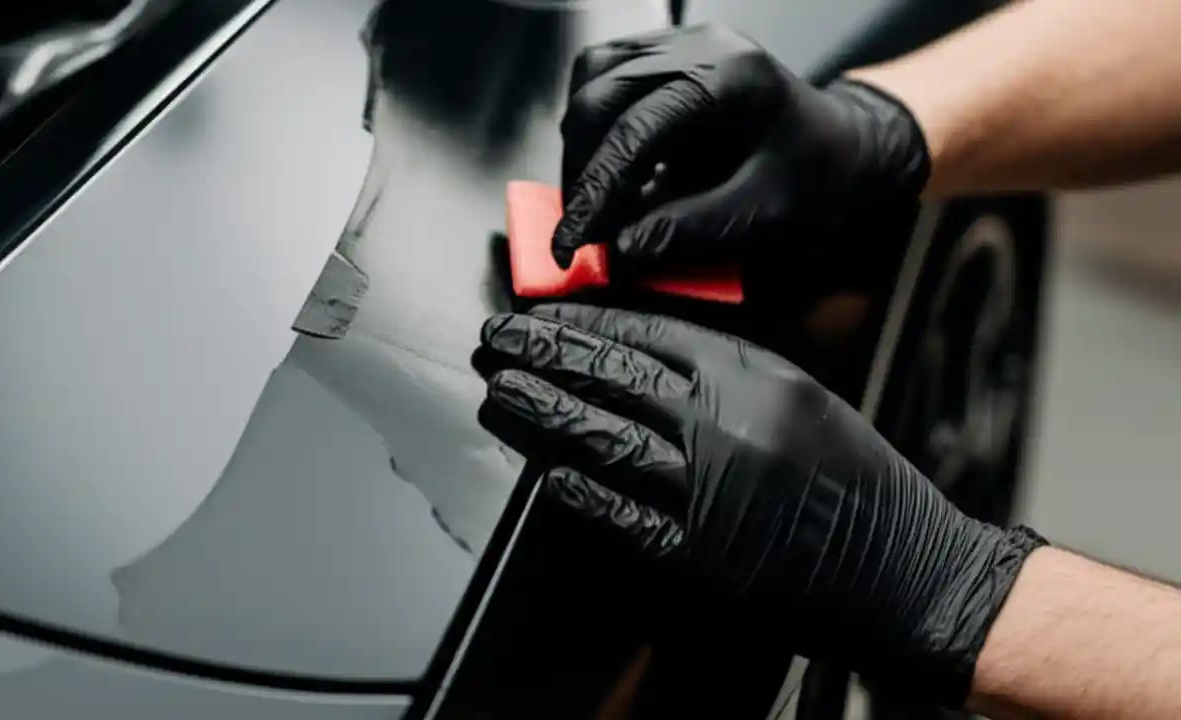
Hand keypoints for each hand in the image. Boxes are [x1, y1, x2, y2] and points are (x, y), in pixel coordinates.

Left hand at [473, 304, 1043, 705]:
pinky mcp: (703, 554)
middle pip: (614, 377)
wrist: (906, 570)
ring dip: (540, 414)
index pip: (647, 335)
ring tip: (496, 393)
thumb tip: (641, 352)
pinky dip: (581, 491)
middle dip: (542, 355)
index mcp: (757, 376)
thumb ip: (728, 372)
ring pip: (605, 439)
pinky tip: (543, 471)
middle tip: (492, 340)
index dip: (581, 323)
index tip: (539, 315)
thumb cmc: (856, 483)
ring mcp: (712, 490)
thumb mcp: (802, 397)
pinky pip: (625, 515)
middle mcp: (729, 424)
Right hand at [553, 25, 929, 276]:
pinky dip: (597, 128)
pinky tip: (614, 169)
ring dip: (583, 146)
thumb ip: (687, 232)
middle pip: (600, 95)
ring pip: (594, 80)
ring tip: (598, 201)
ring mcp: (684, 44)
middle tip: (583, 230)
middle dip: (582, 171)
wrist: (856, 151)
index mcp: (731, 79)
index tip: (572, 244)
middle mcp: (702, 46)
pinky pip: (608, 78)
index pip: (634, 130)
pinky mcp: (672, 58)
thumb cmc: (825, 179)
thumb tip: (618, 254)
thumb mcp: (763, 216)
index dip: (594, 193)